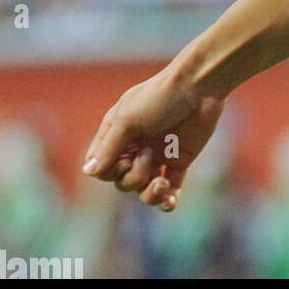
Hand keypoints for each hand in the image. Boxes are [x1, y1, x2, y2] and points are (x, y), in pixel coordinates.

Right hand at [82, 68, 224, 211]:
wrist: (199, 87)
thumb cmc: (160, 96)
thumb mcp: (128, 119)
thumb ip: (109, 147)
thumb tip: (88, 173)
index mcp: (118, 134)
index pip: (102, 167)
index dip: (109, 171)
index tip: (123, 159)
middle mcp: (135, 147)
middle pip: (123, 181)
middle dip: (133, 176)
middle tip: (149, 154)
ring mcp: (158, 156)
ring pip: (144, 190)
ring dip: (150, 193)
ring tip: (161, 183)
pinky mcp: (179, 161)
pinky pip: (170, 189)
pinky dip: (168, 200)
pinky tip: (170, 202)